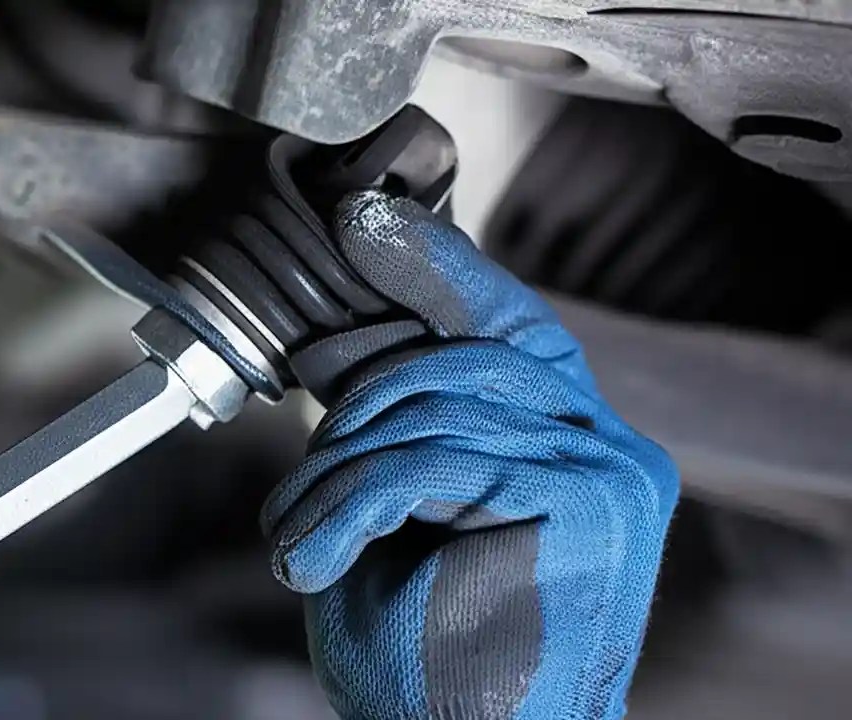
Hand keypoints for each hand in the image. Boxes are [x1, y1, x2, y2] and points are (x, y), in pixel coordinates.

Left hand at [262, 191, 678, 719]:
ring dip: (334, 477)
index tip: (364, 220)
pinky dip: (345, 507)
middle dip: (351, 413)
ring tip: (297, 541)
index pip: (505, 326)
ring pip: (428, 410)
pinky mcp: (584, 498)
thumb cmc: (429, 648)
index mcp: (574, 443)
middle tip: (295, 496)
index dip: (436, 268)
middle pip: (456, 360)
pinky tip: (309, 562)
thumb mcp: (390, 509)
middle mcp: (609, 445)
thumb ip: (388, 423)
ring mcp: (607, 468)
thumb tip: (336, 339)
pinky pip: (426, 462)